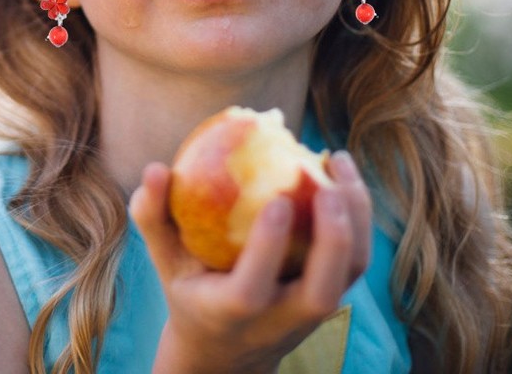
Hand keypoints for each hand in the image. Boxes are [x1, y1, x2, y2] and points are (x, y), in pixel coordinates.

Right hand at [129, 152, 371, 373]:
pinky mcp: (331, 297)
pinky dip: (358, 216)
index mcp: (232, 313)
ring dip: (355, 219)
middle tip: (326, 184)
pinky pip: (355, 259)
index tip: (278, 200)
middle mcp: (279, 320)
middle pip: (320, 292)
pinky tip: (340, 172)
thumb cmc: (189, 289)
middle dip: (332, 240)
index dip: (268, 247)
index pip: (253, 288)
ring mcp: (311, 313)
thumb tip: (155, 168)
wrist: (227, 351)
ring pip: (349, 274)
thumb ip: (153, 216)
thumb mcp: (164, 260)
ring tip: (338, 161)